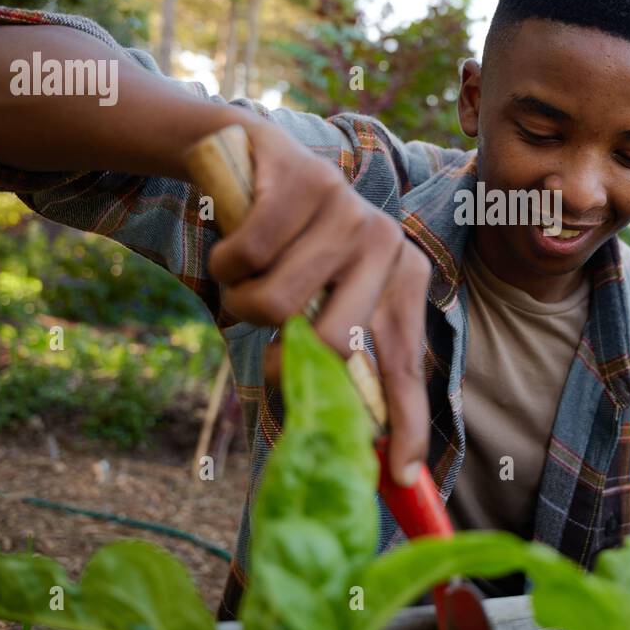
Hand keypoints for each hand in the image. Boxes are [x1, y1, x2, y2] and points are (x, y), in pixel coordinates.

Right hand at [208, 118, 431, 487]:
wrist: (250, 153)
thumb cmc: (288, 244)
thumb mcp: (319, 295)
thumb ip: (334, 352)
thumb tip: (341, 438)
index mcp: (403, 278)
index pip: (405, 363)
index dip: (403, 422)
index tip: (400, 476)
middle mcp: (388, 243)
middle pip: (330, 343)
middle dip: (282, 354)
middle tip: (266, 334)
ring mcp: (350, 207)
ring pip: (275, 303)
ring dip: (241, 299)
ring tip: (249, 273)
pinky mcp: (305, 179)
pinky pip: (245, 258)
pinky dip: (224, 263)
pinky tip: (236, 238)